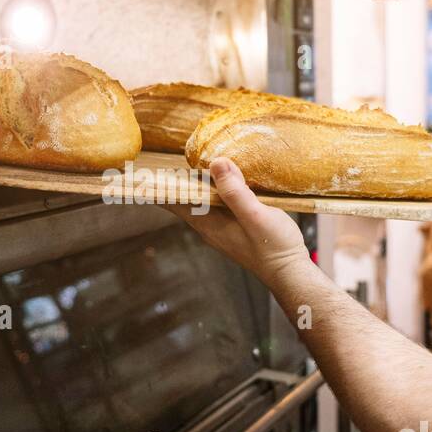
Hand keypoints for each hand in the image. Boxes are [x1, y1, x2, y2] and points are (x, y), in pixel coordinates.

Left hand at [165, 158, 309, 287]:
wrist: (290, 272)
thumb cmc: (273, 247)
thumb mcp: (255, 216)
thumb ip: (235, 192)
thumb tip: (215, 163)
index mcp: (208, 223)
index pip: (173, 202)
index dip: (158, 186)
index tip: (141, 171)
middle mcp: (210, 226)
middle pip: (183, 200)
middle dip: (173, 181)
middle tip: (160, 160)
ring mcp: (221, 227)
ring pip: (200, 202)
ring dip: (194, 184)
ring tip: (186, 164)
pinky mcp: (234, 226)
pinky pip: (215, 204)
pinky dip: (212, 190)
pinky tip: (222, 180)